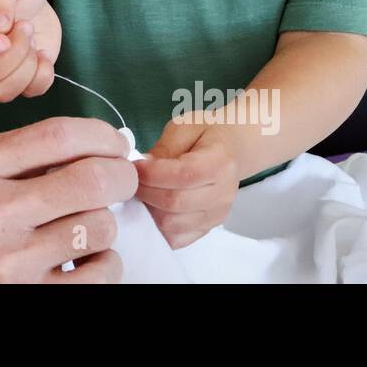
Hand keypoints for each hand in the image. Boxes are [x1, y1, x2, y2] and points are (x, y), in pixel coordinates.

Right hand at [0, 0, 61, 101]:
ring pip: (3, 92)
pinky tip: (43, 54)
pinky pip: (30, 92)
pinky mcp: (22, 78)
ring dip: (26, 67)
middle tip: (26, 25)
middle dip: (14, 52)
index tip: (3, 40)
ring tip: (32, 40)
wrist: (30, 0)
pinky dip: (42, 75)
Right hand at [0, 117, 136, 282]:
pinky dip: (104, 262)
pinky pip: (100, 273)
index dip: (101, 135)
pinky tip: (84, 257)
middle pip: (92, 179)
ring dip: (104, 222)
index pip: (58, 135)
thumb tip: (92, 145)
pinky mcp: (28, 298)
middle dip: (120, 175)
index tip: (112, 142)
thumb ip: (19, 156)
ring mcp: (10, 261)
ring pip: (100, 227)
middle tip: (120, 178)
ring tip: (86, 223)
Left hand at [136, 110, 241, 248]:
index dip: (152, 174)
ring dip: (149, 210)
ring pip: (173, 224)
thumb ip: (163, 148)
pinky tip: (152, 207)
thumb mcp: (184, 128)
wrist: (234, 150)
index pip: (183, 176)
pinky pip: (176, 238)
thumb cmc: (207, 134)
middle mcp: (223, 194)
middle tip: (132, 180)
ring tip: (142, 192)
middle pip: (176, 203)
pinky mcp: (208, 229)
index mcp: (220, 163)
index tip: (134, 166)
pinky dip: (158, 226)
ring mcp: (217, 215)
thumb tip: (142, 168)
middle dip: (146, 192)